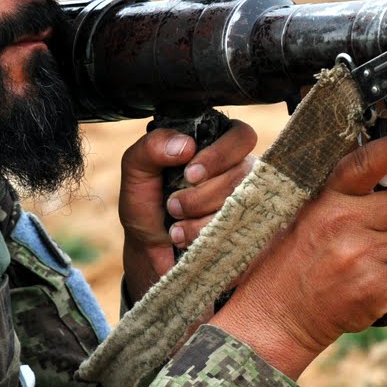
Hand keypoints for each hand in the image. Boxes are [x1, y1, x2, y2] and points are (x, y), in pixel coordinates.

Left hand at [119, 119, 257, 300]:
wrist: (149, 251)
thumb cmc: (148, 204)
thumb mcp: (137, 171)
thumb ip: (152, 147)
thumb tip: (187, 145)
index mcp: (217, 146)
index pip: (241, 136)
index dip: (220, 154)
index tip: (190, 174)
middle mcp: (239, 171)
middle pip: (243, 174)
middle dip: (204, 194)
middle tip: (173, 205)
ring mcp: (249, 202)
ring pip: (243, 204)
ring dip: (203, 218)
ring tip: (175, 227)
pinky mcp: (250, 231)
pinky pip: (243, 231)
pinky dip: (209, 237)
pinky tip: (185, 240)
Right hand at [211, 124, 386, 378]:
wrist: (272, 318)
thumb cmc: (287, 262)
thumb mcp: (301, 214)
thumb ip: (340, 192)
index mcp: (326, 198)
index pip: (368, 161)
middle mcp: (344, 222)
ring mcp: (361, 256)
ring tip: (378, 257)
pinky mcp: (375, 289)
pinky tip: (381, 281)